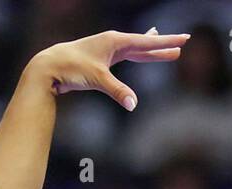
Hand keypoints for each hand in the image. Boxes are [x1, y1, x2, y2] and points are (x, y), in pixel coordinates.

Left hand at [29, 27, 190, 110]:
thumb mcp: (97, 79)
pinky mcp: (99, 61)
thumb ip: (117, 91)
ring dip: (150, 52)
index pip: (147, 42)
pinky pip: (123, 57)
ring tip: (165, 49)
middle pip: (143, 45)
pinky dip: (133, 56)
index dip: (166, 42)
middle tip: (181, 45)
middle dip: (162, 46)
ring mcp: (106, 51)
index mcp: (115, 41)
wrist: (48, 67)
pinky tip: (136, 54)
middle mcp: (112, 42)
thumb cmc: (71, 68)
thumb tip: (133, 105)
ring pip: (133, 51)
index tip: (184, 39)